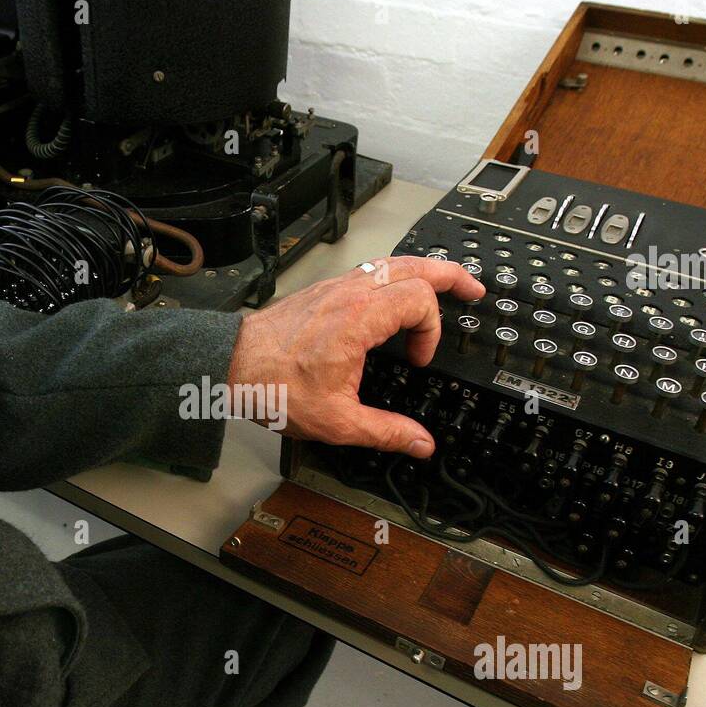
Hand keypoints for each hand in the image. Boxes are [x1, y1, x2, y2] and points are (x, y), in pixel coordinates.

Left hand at [226, 256, 483, 458]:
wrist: (232, 366)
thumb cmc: (274, 387)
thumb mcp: (337, 422)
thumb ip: (385, 431)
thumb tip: (420, 444)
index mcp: (360, 318)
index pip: (421, 301)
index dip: (431, 331)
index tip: (418, 361)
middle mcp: (351, 293)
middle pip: (416, 266)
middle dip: (450, 276)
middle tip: (473, 290)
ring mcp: (336, 287)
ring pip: (392, 262)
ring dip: (423, 272)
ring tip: (445, 283)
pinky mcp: (324, 291)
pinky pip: (370, 271)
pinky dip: (394, 277)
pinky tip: (395, 295)